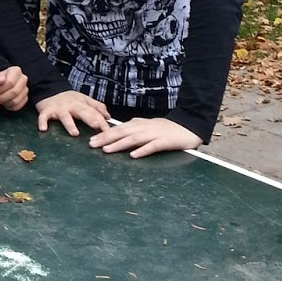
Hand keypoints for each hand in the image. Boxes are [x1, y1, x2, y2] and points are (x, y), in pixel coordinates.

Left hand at [0, 65, 28, 110]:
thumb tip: (1, 80)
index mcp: (16, 71)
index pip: (10, 83)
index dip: (0, 89)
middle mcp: (23, 79)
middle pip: (14, 92)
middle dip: (2, 98)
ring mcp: (25, 89)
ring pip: (16, 100)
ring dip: (4, 103)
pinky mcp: (25, 98)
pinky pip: (18, 106)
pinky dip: (9, 107)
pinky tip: (4, 103)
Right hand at [36, 91, 109, 136]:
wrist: (49, 88)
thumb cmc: (69, 98)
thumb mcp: (84, 99)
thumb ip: (97, 107)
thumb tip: (108, 117)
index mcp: (82, 104)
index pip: (94, 112)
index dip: (102, 121)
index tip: (108, 130)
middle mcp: (71, 106)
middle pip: (82, 112)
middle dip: (90, 119)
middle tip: (97, 126)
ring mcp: (59, 109)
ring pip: (65, 117)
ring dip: (70, 125)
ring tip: (75, 133)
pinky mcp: (46, 111)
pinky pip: (44, 117)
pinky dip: (42, 122)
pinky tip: (43, 129)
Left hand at [89, 116, 203, 157]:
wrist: (189, 127)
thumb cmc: (167, 129)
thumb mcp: (148, 126)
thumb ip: (135, 128)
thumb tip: (119, 129)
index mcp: (139, 125)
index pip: (119, 128)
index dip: (105, 134)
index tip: (92, 139)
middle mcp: (144, 128)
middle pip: (122, 132)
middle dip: (106, 138)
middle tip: (92, 144)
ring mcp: (154, 134)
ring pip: (134, 139)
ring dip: (119, 144)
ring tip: (106, 150)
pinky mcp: (165, 142)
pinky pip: (152, 146)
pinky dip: (143, 150)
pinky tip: (133, 155)